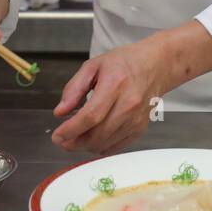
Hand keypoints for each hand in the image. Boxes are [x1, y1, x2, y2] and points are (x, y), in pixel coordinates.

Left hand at [51, 39, 168, 154]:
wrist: (154, 66)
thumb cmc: (123, 63)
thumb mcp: (93, 66)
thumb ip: (74, 88)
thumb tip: (60, 112)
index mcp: (115, 84)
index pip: (90, 116)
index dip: (70, 129)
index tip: (57, 135)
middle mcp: (129, 104)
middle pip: (97, 134)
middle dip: (74, 142)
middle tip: (62, 140)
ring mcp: (136, 119)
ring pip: (105, 144)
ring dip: (85, 146)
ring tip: (75, 138)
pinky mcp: (140, 128)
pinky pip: (116, 147)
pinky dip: (100, 147)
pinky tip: (91, 139)